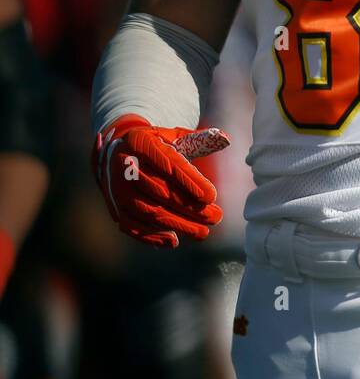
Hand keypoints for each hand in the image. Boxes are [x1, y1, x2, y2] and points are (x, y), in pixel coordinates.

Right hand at [92, 114, 229, 247]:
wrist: (118, 155)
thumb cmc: (155, 146)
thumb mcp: (174, 136)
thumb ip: (199, 139)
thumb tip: (225, 139)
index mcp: (141, 142)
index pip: (167, 163)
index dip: (189, 181)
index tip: (211, 196)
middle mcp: (125, 165)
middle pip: (159, 191)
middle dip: (188, 207)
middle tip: (215, 217)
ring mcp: (117, 188)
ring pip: (147, 211)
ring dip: (176, 224)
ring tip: (202, 232)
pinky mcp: (115, 207)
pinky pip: (132, 225)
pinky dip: (151, 236)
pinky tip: (173, 241)